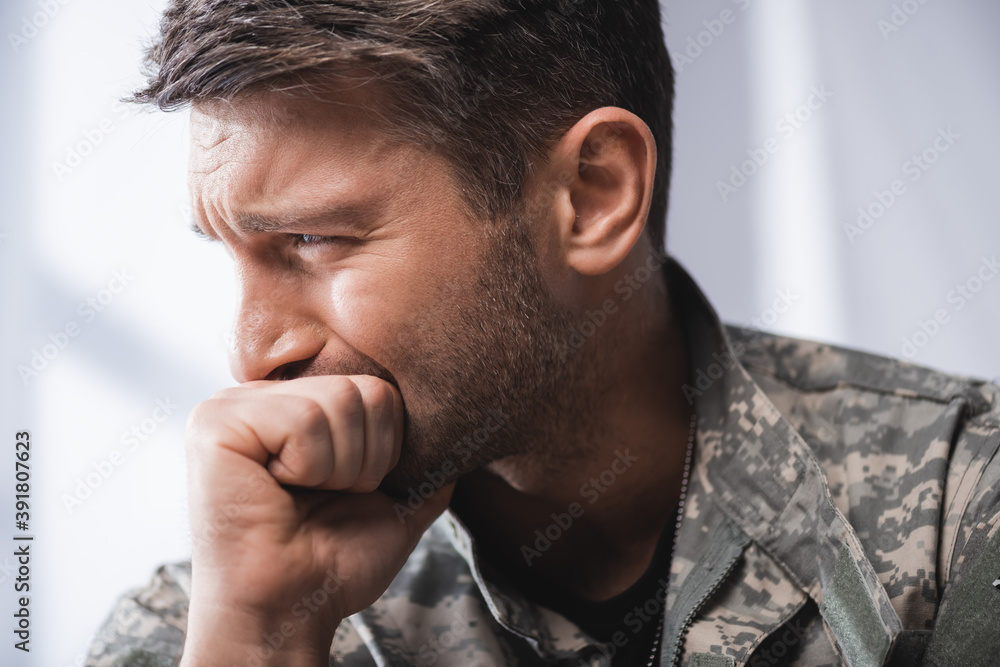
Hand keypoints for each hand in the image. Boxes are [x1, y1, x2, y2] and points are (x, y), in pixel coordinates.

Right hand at [179, 375, 452, 666]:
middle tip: (324, 496)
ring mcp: (233, 405)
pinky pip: (304, 420)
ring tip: (300, 495)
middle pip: (361, 389)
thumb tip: (465, 432)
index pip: (376, 388)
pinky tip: (276, 490)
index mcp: (296, 406)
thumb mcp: (395, 503)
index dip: (384, 448)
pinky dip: (308, 467)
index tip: (349, 490)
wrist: (288, 611)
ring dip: (338, 468)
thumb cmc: (331, 562)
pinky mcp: (215, 422)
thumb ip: (425, 463)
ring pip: (338, 401)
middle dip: (365, 459)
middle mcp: (261, 396)